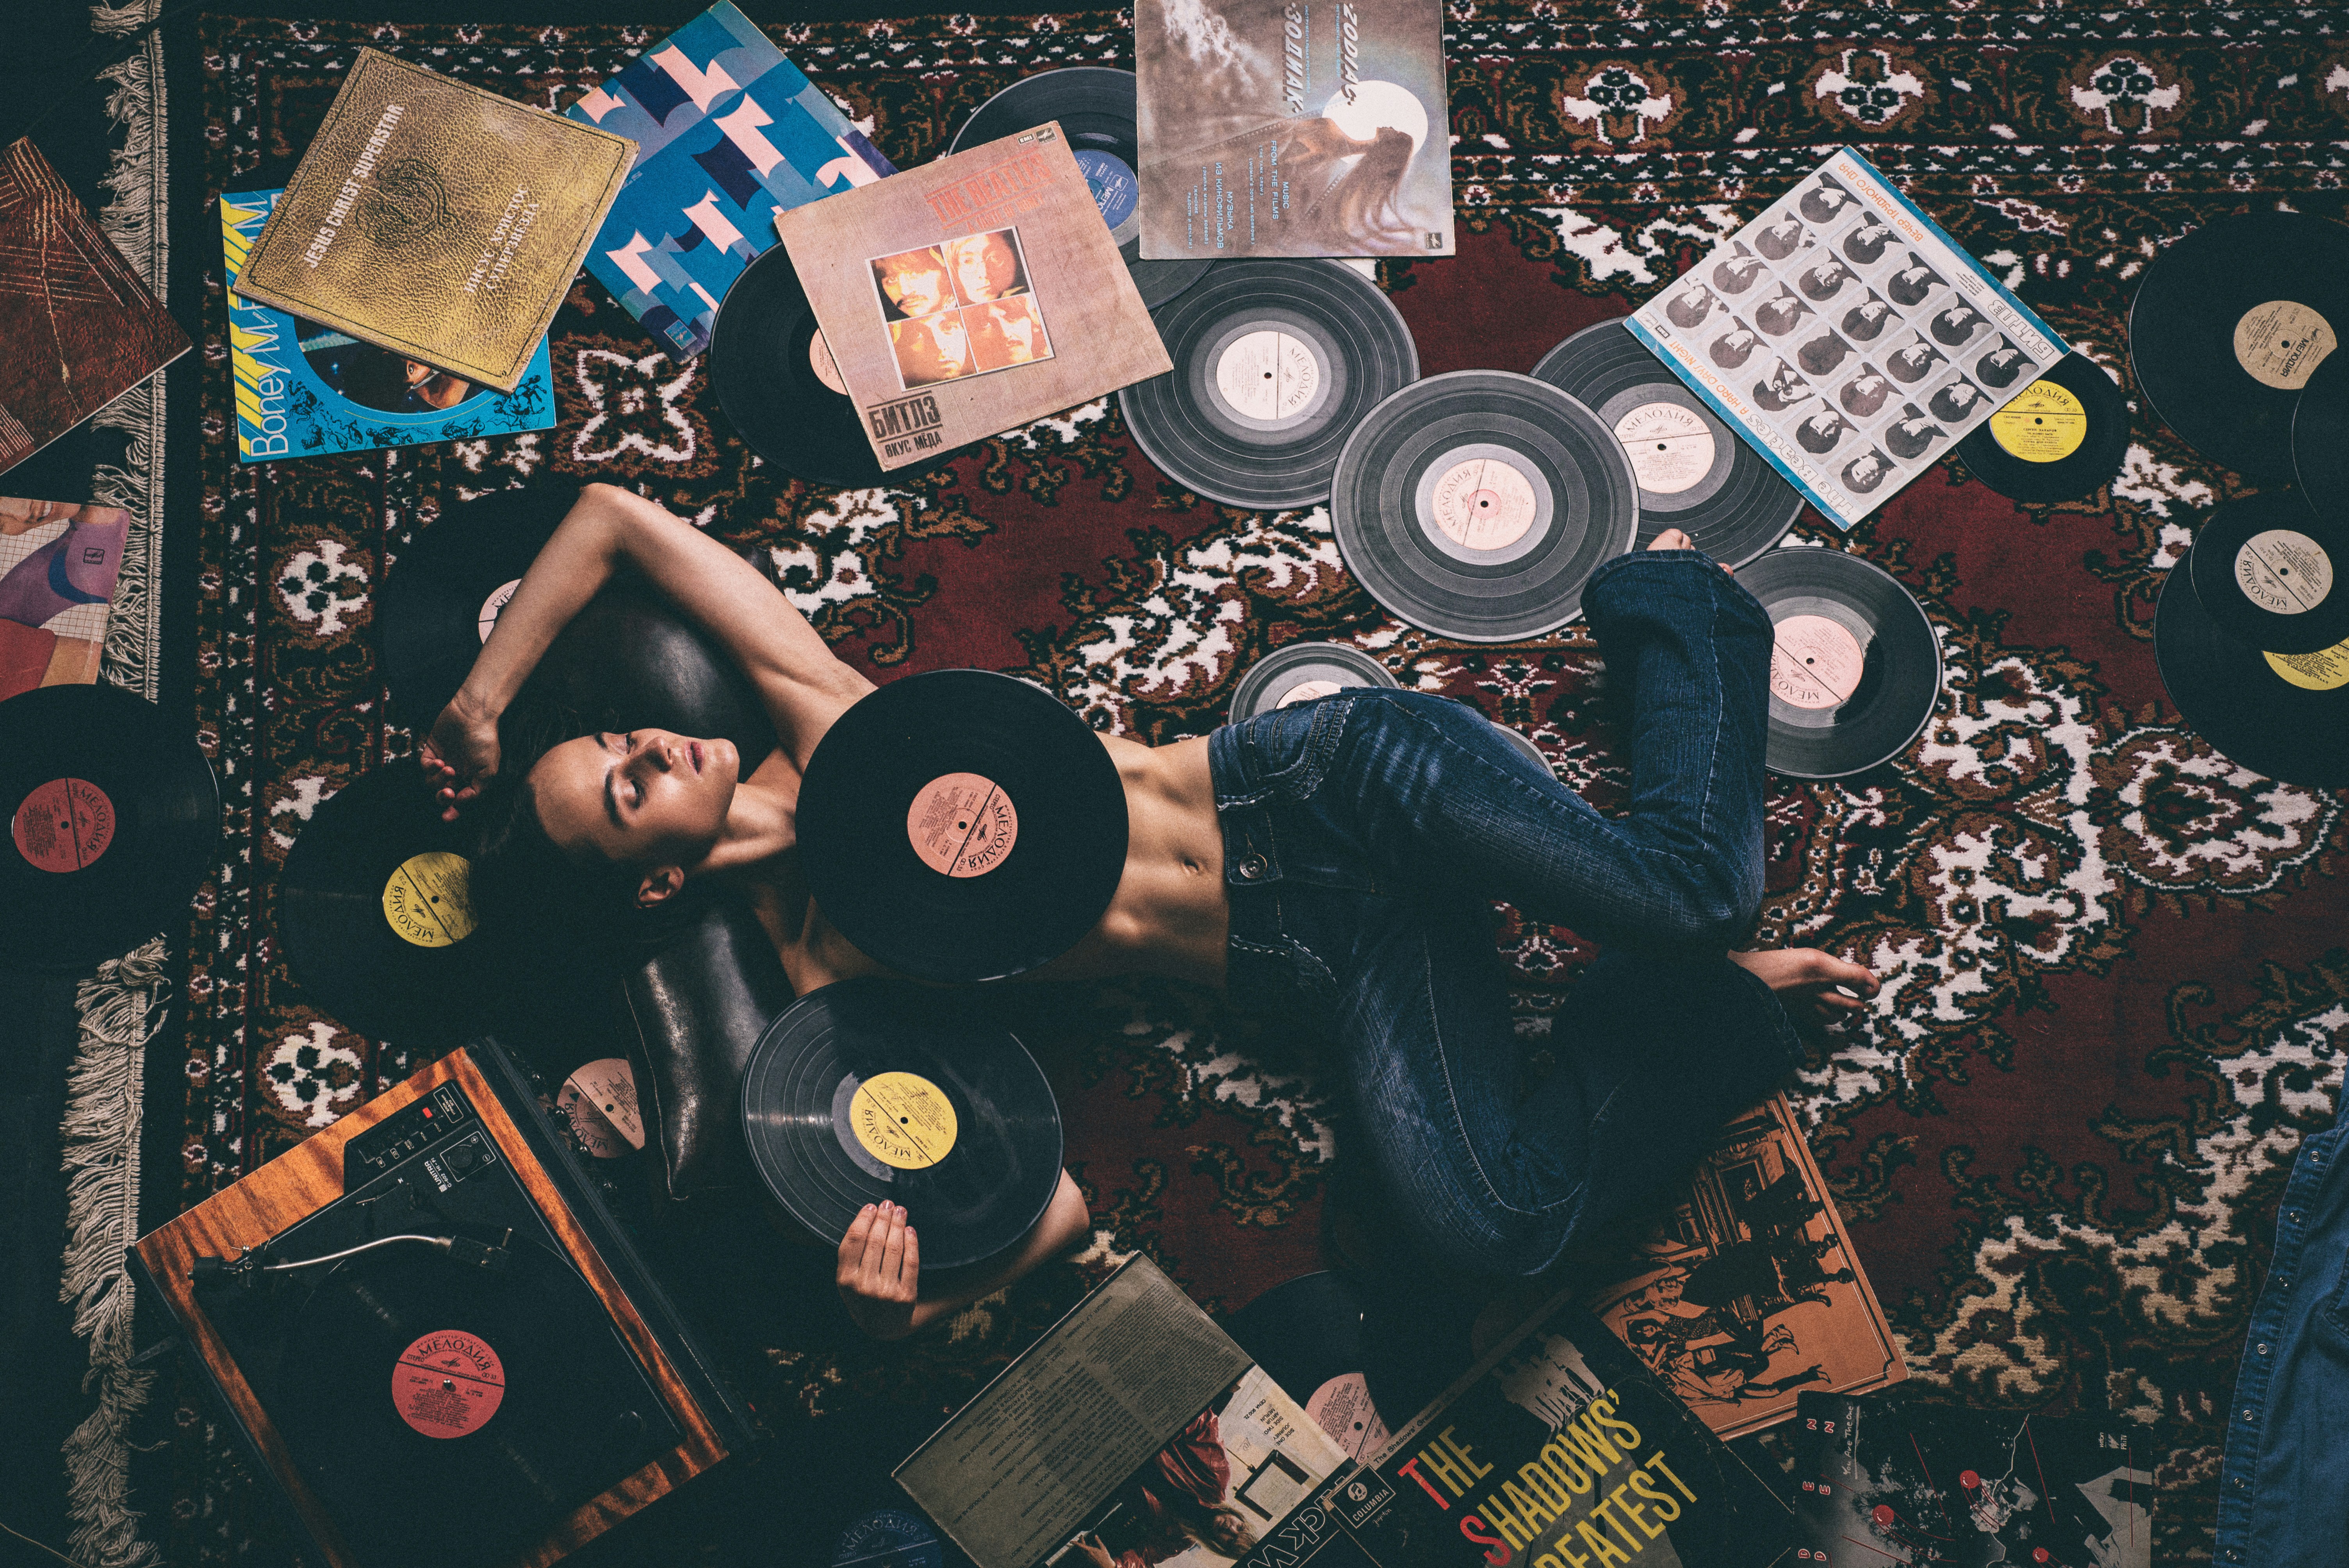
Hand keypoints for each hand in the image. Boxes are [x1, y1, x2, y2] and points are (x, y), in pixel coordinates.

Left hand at [420, 693, 500, 821]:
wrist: (472, 714)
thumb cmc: (484, 740)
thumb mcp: (489, 769)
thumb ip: (477, 790)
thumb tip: (461, 803)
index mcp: (471, 779)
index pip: (459, 801)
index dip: (453, 811)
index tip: (447, 817)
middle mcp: (456, 772)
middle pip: (442, 794)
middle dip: (443, 797)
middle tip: (448, 792)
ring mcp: (443, 761)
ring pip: (432, 782)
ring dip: (438, 779)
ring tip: (447, 767)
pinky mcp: (431, 750)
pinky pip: (424, 766)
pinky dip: (429, 768)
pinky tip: (438, 761)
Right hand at [836, 1201, 919, 1340]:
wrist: (884, 1327)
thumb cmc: (864, 1295)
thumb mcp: (847, 1280)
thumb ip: (850, 1254)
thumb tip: (866, 1215)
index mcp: (845, 1280)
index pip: (854, 1241)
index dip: (863, 1219)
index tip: (871, 1206)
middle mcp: (864, 1287)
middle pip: (875, 1241)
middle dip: (883, 1218)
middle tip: (888, 1203)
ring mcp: (886, 1292)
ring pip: (893, 1249)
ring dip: (898, 1225)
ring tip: (900, 1210)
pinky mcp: (906, 1296)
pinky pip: (911, 1262)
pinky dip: (912, 1243)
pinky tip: (910, 1230)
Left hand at [1073, 1536, 1115, 1567]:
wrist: (1106, 1565)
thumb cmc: (1105, 1556)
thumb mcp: (1103, 1547)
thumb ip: (1098, 1541)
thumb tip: (1095, 1535)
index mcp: (1091, 1550)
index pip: (1081, 1546)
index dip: (1076, 1543)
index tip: (1071, 1541)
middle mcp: (1088, 1554)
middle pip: (1081, 1547)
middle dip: (1080, 1541)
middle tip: (1081, 1536)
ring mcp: (1088, 1557)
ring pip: (1082, 1550)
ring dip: (1082, 1545)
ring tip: (1083, 1540)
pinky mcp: (1089, 1559)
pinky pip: (1085, 1553)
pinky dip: (1085, 1548)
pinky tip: (1089, 1545)